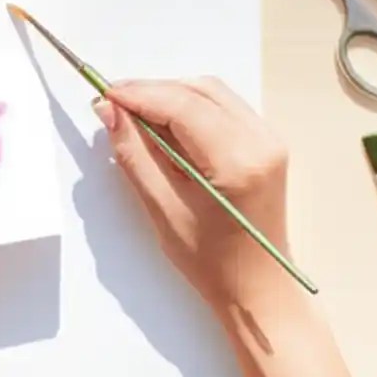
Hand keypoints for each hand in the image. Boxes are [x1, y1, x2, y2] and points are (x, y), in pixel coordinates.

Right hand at [97, 79, 364, 376]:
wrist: (257, 286)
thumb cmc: (211, 262)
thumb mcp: (162, 210)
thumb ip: (135, 155)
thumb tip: (111, 111)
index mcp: (237, 163)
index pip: (182, 106)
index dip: (140, 94)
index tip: (106, 94)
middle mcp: (261, 142)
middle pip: (199, 90)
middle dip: (154, 91)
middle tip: (114, 104)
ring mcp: (270, 140)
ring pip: (212, 93)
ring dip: (172, 96)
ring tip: (136, 115)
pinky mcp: (267, 142)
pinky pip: (224, 107)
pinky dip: (191, 107)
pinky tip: (167, 126)